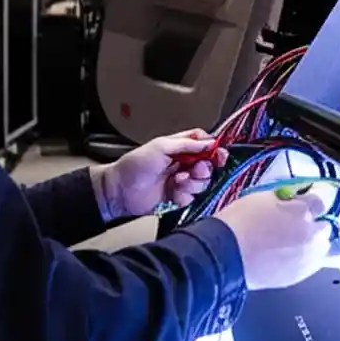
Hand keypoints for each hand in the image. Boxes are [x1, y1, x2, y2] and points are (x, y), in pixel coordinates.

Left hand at [92, 129, 228, 218]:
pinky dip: (184, 195)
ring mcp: (182, 181)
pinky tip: (173, 192)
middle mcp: (184, 163)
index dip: (214, 148)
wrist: (121, 190)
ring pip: (203, 183)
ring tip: (177, 181)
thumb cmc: (136, 164)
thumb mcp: (161, 147)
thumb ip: (187, 144)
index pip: (205, 144)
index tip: (219, 154)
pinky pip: (193, 197)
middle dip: (205, 168)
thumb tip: (211, 142)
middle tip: (195, 170)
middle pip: (208, 165)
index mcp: (180, 147)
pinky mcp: (178, 198)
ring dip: (193, 182)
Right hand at [215, 190, 330, 290]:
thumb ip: (285, 197)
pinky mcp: (299, 277)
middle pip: (324, 226)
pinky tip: (286, 256)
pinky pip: (310, 265)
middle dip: (313, 223)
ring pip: (320, 248)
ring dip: (311, 242)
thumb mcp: (262, 197)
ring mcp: (308, 259)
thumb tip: (294, 197)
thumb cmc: (239, 224)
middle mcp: (312, 236)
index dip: (310, 198)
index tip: (303, 199)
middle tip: (293, 222)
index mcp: (304, 212)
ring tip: (290, 242)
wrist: (226, 256)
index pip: (321, 200)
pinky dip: (303, 259)